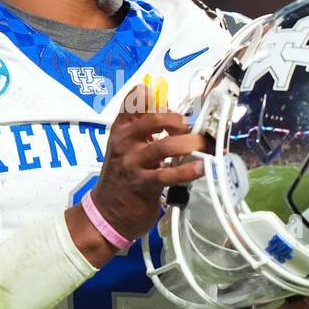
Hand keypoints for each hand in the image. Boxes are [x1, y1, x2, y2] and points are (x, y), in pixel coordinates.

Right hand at [85, 85, 207, 241]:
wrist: (106, 212)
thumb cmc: (122, 176)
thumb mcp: (126, 147)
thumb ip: (144, 128)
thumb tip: (172, 111)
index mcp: (120, 130)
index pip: (133, 101)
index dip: (153, 96)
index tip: (169, 101)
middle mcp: (124, 143)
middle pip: (153, 119)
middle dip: (178, 120)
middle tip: (189, 127)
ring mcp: (133, 164)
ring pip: (165, 146)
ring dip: (189, 143)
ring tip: (203, 145)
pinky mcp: (144, 185)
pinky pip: (169, 175)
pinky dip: (188, 170)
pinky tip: (201, 168)